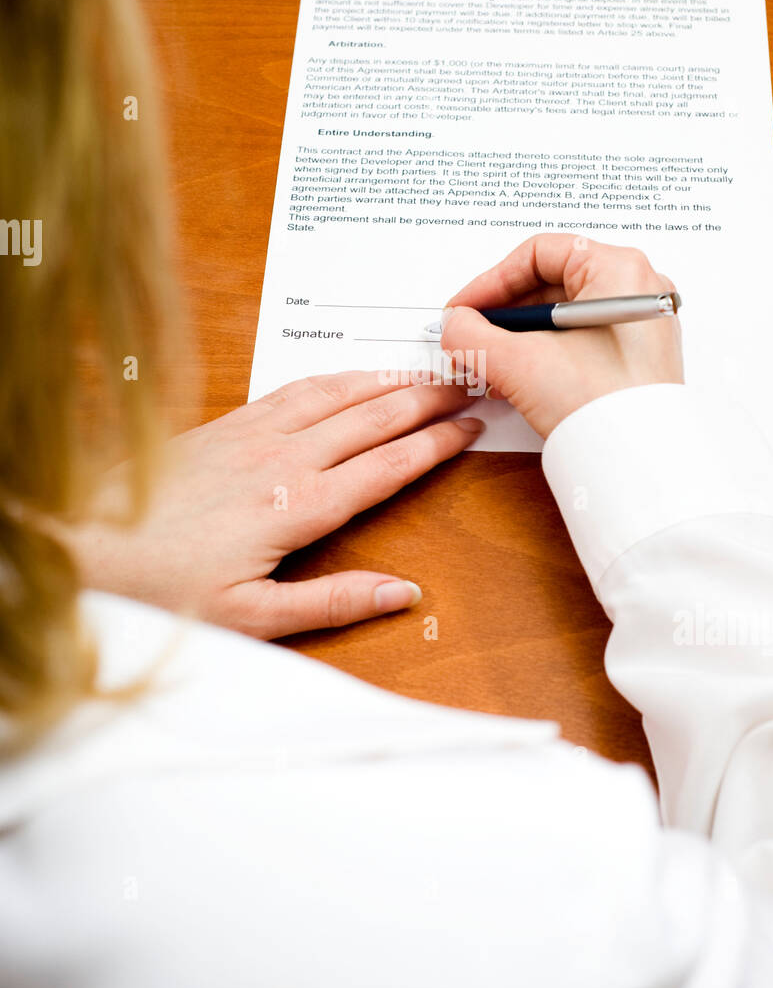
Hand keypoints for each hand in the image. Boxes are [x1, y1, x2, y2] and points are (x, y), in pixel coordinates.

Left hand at [62, 371, 482, 636]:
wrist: (86, 543)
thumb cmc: (163, 588)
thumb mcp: (253, 617)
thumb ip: (333, 602)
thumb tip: (402, 593)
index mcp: (300, 506)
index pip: (388, 466)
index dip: (436, 443)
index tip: (472, 425)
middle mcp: (284, 459)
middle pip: (373, 416)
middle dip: (426, 397)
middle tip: (468, 382)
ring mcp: (254, 434)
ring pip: (338, 393)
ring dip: (386, 378)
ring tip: (424, 370)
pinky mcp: (226, 424)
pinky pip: (295, 388)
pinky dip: (335, 377)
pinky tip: (348, 376)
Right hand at [441, 234, 682, 438]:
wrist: (640, 465)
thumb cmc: (601, 406)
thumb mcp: (519, 362)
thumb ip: (473, 336)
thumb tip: (456, 327)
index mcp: (618, 269)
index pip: (539, 254)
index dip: (491, 281)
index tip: (464, 309)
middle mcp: (636, 289)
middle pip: (551, 284)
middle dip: (503, 315)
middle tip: (472, 338)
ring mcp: (641, 325)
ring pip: (564, 316)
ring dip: (519, 338)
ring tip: (491, 365)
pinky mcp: (638, 358)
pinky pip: (582, 341)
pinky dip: (546, 353)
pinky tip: (519, 380)